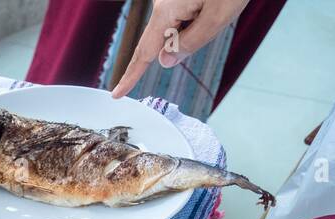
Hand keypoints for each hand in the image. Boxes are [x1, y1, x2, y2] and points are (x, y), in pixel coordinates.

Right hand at [111, 0, 249, 97]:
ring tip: (217, 7)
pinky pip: (181, 16)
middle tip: (203, 24)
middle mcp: (163, 4)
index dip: (131, 76)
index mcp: (167, 11)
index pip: (145, 53)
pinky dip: (196, 20)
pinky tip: (213, 5)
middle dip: (176, 46)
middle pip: (161, 40)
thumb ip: (191, 43)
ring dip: (195, 28)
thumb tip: (166, 60)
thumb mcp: (217, 17)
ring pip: (175, 28)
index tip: (117, 93)